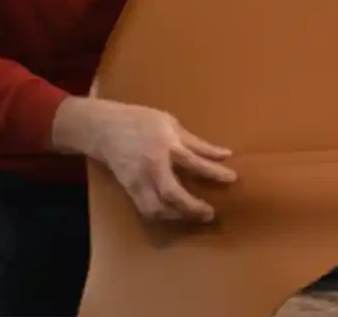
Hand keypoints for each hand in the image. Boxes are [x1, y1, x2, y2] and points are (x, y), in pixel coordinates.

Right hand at [51, 96, 235, 221]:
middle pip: (173, 194)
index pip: (194, 161)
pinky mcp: (130, 190)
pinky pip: (147, 210)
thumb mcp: (170, 124)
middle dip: (193, 207)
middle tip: (210, 213)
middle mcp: (152, 166)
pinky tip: (176, 214)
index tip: (232, 179)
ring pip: (157, 208)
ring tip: (194, 215)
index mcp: (166, 144)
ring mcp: (138, 180)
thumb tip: (224, 155)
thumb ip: (196, 142)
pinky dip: (163, 215)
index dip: (215, 172)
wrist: (104, 128)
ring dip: (178, 216)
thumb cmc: (141, 121)